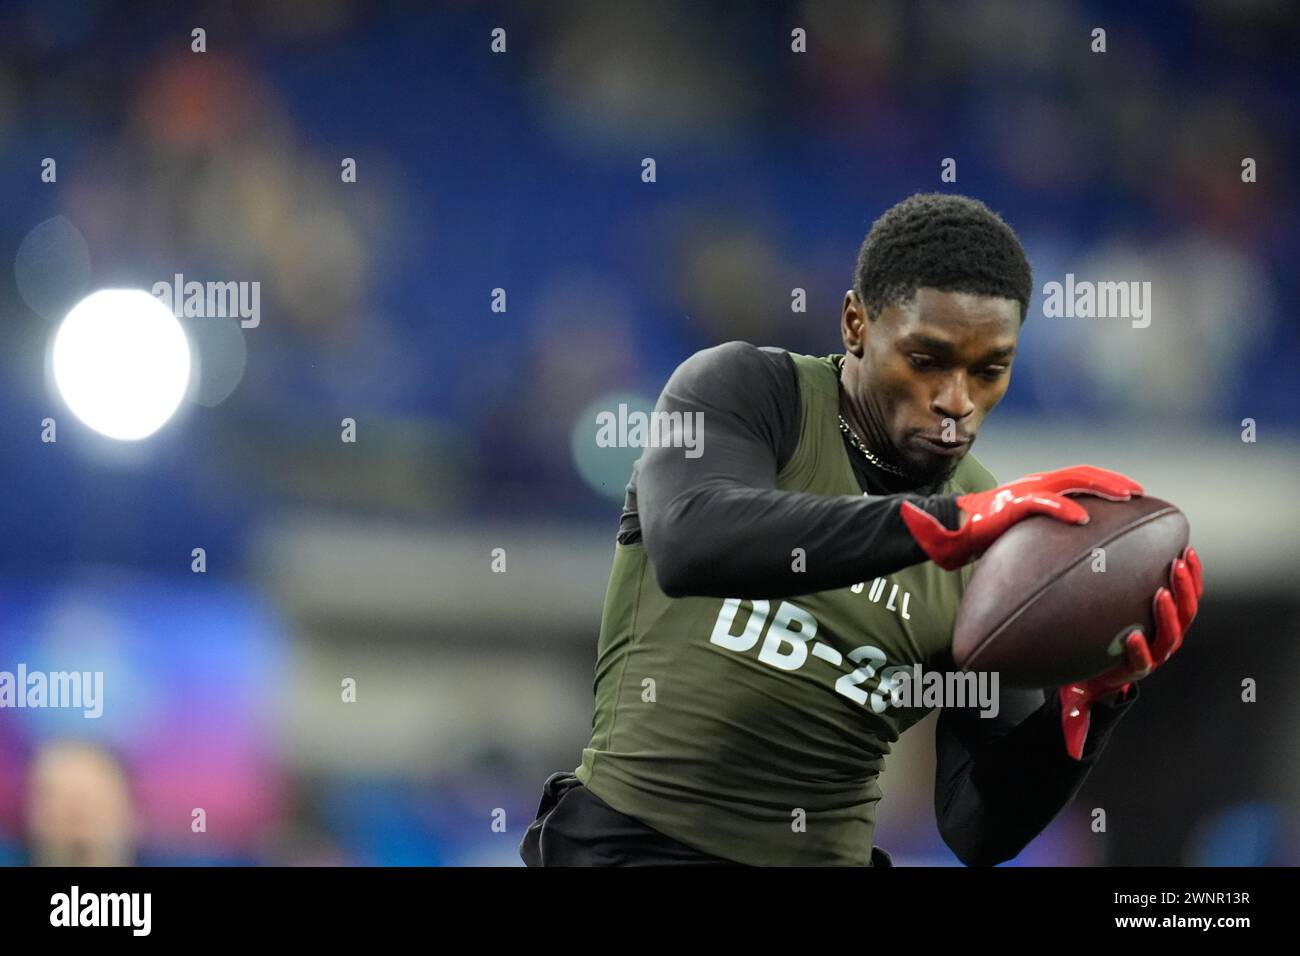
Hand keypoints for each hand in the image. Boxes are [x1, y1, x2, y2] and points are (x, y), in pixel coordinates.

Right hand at [899, 464, 1143, 570]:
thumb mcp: (1021, 535)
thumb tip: (1069, 560)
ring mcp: (1023, 492)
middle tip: (1139, 494)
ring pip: (1070, 480)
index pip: (1079, 478)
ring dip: (1100, 486)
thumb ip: (1043, 537)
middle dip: (1113, 481)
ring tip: (1124, 498)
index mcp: (1038, 489)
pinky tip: (1082, 519)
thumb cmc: (982, 537)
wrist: (948, 532)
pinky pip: (1043, 502)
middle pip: (1082, 474)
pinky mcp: (1010, 504)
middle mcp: (1034, 485)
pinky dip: (1064, 508)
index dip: (1107, 482)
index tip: (1133, 494)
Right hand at [1060, 545, 1203, 759]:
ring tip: (1178, 562)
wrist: (1103, 660)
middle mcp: (1156, 651)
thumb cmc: (1084, 676)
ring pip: (1185, 612)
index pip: (1142, 664)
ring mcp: (1167, 630)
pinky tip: (1187, 552)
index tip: (1131, 637)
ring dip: (1185, 588)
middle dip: (1170, 614)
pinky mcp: (1170, 611)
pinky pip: (1187, 593)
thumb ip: (1074, 722)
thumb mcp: (1073, 699)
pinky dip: (1192, 576)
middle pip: (1172, 634)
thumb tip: (1071, 752)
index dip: (1140, 653)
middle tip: (1161, 591)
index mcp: (1132, 669)